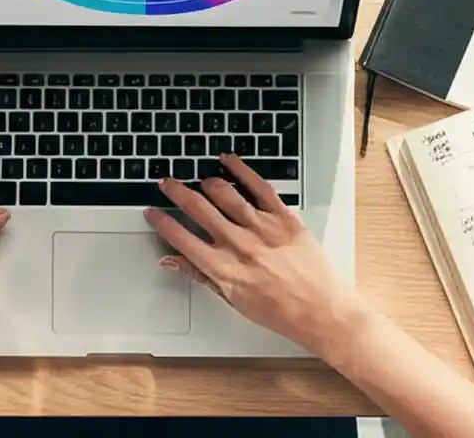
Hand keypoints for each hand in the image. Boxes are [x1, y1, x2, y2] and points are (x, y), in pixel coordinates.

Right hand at [144, 154, 362, 356]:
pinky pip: (259, 187)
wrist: (321, 310)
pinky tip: (229, 161)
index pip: (183, 239)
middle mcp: (240, 245)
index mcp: (224, 269)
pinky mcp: (284, 218)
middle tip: (166, 184)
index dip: (163, 222)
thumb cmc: (281, 311)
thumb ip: (200, 276)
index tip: (152, 212)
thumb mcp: (233, 300)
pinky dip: (241, 170)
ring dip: (206, 182)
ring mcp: (263, 228)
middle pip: (199, 209)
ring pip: (225, 194)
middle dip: (176, 193)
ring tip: (197, 179)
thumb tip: (172, 261)